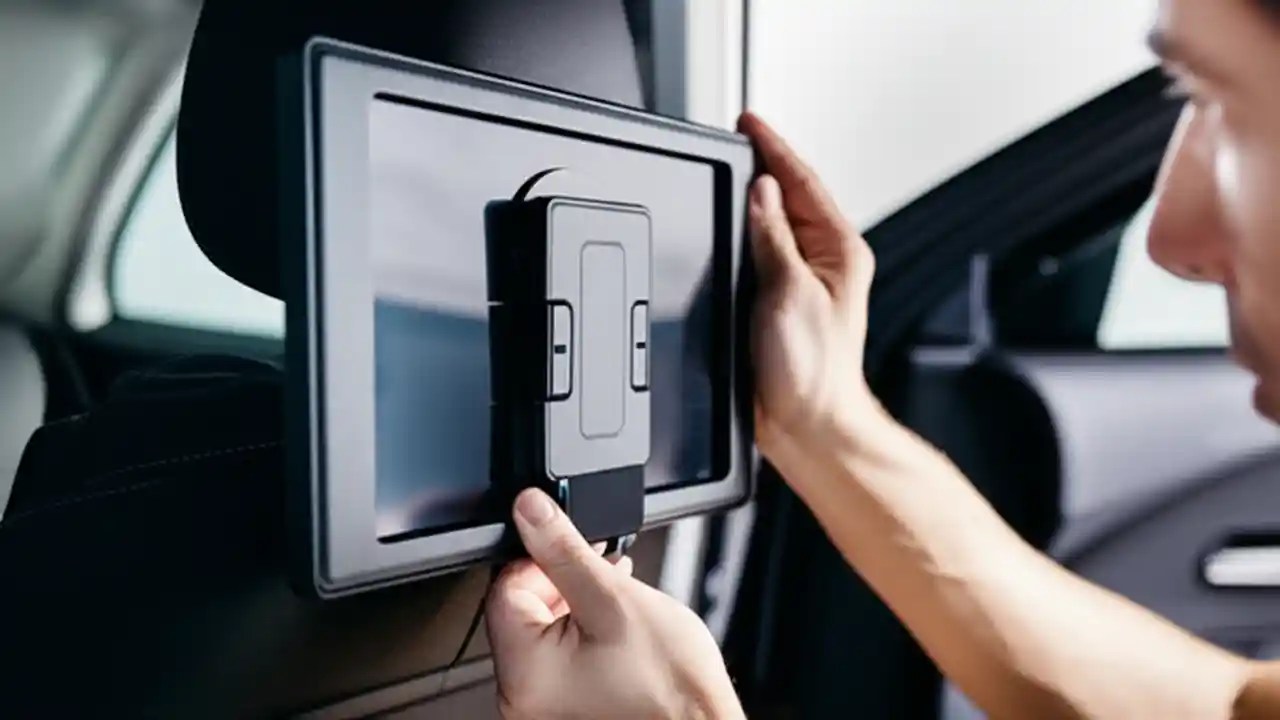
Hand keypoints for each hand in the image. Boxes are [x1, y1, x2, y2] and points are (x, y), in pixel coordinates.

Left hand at [486, 489, 744, 719]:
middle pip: (521, 610)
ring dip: (575, 599)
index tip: (569, 545)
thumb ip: (564, 551)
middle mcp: (523, 698)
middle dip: (561, 577)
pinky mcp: (564, 706)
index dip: (537, 557)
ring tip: (616, 590)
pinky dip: (582, 628)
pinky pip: (558, 654)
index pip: (504, 590)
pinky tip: (613, 618)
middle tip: (600, 565)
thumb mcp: (614, 599)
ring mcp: (544, 705)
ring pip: (543, 629)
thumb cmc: (671, 687)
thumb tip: (529, 511)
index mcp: (523, 674)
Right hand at [737, 112, 880, 456]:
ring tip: (736, 170)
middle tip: (739, 136)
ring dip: (756, 199)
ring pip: (777, 225)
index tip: (750, 123)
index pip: (802, 183)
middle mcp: (826, 263)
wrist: (809, 424)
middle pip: (792, 198)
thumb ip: (772, 237)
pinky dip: (748, 233)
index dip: (774, 149)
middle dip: (766, 166)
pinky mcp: (783, 303)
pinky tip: (736, 226)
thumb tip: (761, 192)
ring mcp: (805, 282)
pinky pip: (764, 253)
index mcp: (839, 251)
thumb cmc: (814, 371)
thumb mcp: (787, 292)